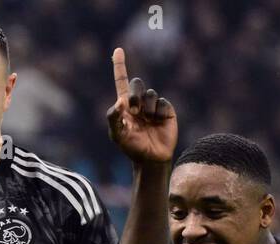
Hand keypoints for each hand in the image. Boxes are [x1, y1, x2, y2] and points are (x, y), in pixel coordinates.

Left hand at [106, 48, 175, 164]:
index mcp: (125, 105)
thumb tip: (119, 102)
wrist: (151, 159)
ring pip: (150, 93)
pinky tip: (158, 123)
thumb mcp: (117, 134)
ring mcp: (153, 106)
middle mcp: (139, 102)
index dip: (119, 66)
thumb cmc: (132, 148)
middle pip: (136, 84)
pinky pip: (162, 102)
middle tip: (134, 111)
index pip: (121, 81)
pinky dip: (158, 112)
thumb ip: (113, 117)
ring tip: (147, 121)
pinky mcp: (166, 111)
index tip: (118, 50)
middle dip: (134, 95)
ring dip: (146, 107)